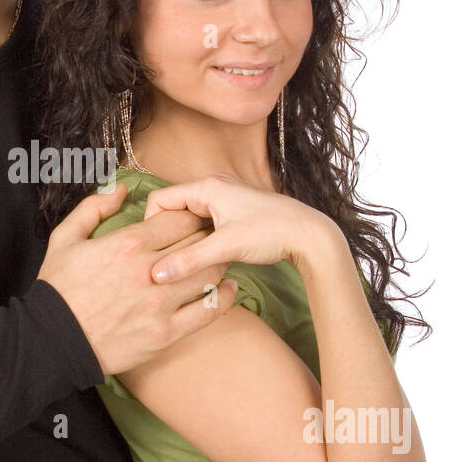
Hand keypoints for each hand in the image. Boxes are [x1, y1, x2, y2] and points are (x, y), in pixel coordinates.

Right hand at [36, 183, 237, 376]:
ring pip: (209, 274)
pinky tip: (228, 289)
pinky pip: (208, 311)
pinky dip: (225, 297)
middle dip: (209, 235)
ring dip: (219, 262)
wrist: (53, 341)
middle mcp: (149, 270)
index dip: (191, 216)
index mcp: (128, 243)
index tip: (195, 219)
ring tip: (220, 259)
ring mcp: (160, 303)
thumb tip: (120, 189)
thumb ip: (94, 208)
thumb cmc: (58, 288)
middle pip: (198, 243)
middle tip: (214, 236)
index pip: (178, 219)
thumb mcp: (65, 238)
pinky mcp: (166, 332)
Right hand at [138, 174, 339, 283]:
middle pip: (173, 209)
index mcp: (206, 187)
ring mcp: (224, 198)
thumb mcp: (227, 248)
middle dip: (168, 235)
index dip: (151, 226)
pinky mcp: (234, 211)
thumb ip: (190, 260)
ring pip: (189, 218)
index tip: (154, 252)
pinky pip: (204, 223)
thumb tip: (156, 275)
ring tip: (187, 263)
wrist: (311, 236)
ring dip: (185, 239)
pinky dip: (200, 239)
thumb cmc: (272, 233)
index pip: (159, 200)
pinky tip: (207, 258)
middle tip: (168, 261)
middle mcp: (213, 187)